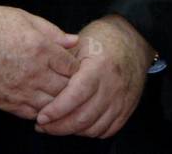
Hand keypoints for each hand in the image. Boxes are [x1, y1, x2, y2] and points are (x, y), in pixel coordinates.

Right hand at [0, 5, 79, 120]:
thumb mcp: (23, 18)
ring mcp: (20, 90)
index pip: (72, 65)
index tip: (74, 64)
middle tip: (71, 81)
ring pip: (52, 103)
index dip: (76, 65)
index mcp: (40, 48)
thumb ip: (51, 31)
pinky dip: (41, 110)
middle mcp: (34, 72)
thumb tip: (73, 40)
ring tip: (58, 94)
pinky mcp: (6, 103)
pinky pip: (32, 114)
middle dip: (71, 85)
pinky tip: (41, 103)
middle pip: (66, 87)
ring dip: (57, 99)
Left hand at [35, 14, 153, 138]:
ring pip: (93, 128)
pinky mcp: (127, 108)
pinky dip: (89, 132)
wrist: (132, 40)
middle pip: (83, 117)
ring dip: (72, 131)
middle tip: (43, 125)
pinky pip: (106, 130)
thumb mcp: (79, 43)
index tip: (41, 116)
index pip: (75, 96)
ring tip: (56, 126)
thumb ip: (60, 62)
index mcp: (99, 66)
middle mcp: (113, 85)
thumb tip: (40, 83)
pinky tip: (77, 125)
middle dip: (59, 126)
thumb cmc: (102, 40)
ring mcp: (122, 99)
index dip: (56, 110)